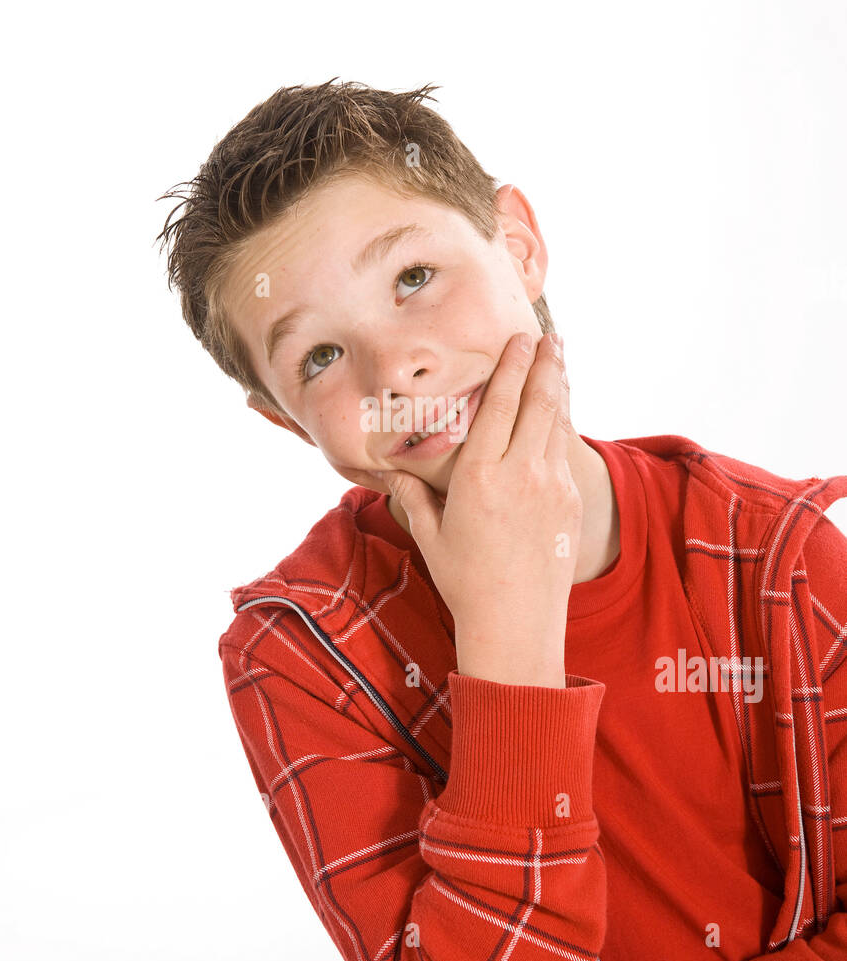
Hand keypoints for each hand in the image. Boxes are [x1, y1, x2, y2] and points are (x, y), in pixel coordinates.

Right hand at [377, 331, 580, 686]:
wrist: (517, 625)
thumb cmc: (465, 583)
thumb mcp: (431, 537)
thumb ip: (412, 498)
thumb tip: (390, 473)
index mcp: (479, 477)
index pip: (500, 406)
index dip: (512, 367)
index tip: (519, 338)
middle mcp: (520, 474)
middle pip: (539, 403)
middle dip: (546, 363)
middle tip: (549, 335)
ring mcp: (552, 487)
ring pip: (559, 423)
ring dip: (559, 387)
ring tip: (559, 360)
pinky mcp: (570, 503)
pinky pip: (565, 452)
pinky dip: (563, 425)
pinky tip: (559, 413)